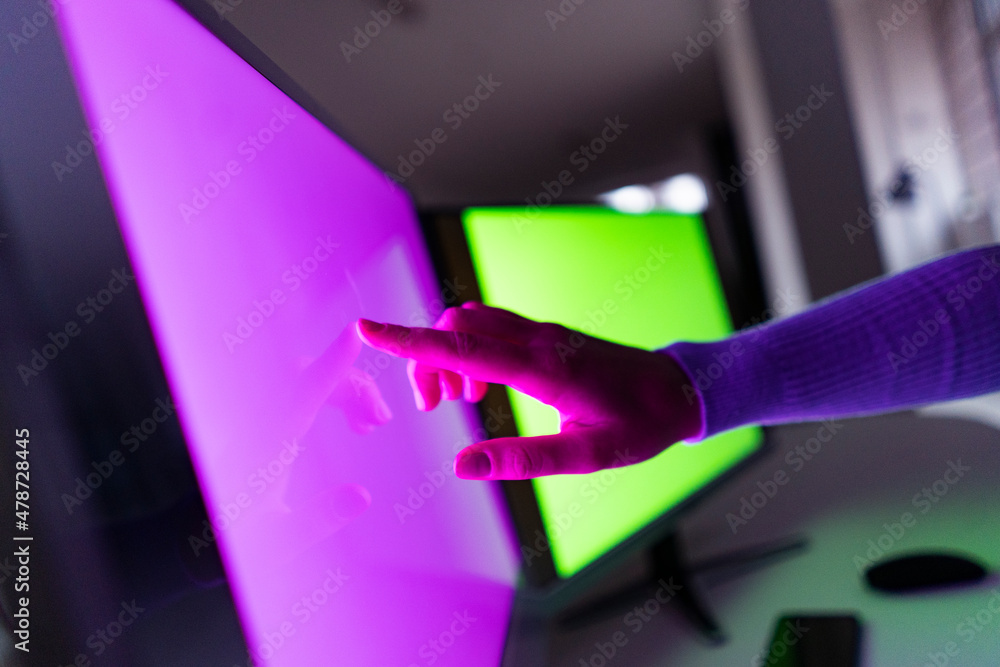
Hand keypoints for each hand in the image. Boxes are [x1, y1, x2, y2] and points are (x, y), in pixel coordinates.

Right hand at [355, 302, 700, 479]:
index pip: (463, 348)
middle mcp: (537, 340)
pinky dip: (470, 351)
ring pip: (472, 323)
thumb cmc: (637, 425)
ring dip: (448, 354)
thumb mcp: (587, 455)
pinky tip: (482, 386)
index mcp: (543, 367)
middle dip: (427, 358)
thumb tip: (461, 466)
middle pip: (457, 326)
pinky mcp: (543, 335)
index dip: (411, 342)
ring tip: (458, 400)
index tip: (367, 330)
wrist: (676, 390)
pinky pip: (490, 328)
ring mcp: (540, 333)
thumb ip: (524, 460)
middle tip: (432, 407)